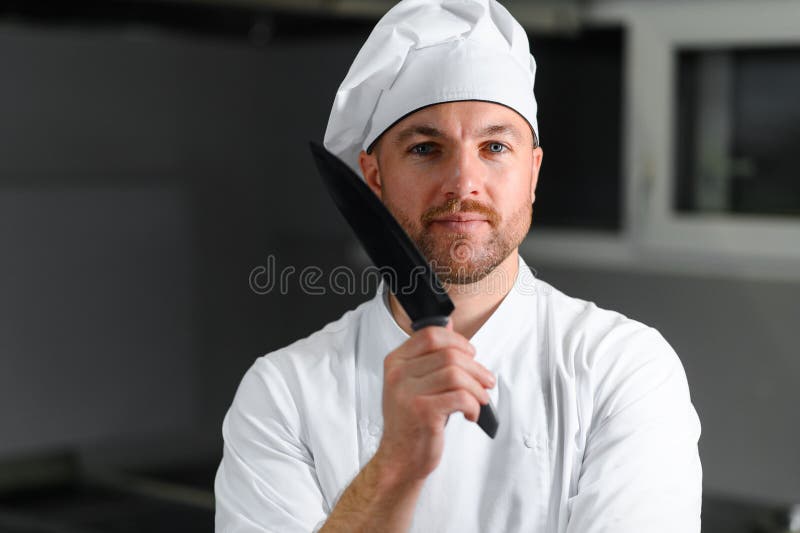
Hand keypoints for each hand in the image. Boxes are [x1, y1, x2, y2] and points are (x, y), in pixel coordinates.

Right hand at [374, 320, 495, 485]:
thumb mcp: (413, 382)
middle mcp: (398, 375)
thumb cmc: (410, 420)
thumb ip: (430, 354)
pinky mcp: (422, 412)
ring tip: (480, 399)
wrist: (400, 457)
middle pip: (449, 354)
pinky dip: (473, 405)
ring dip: (477, 387)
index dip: (458, 341)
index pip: (430, 335)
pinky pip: (460, 397)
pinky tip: (470, 413)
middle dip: (476, 368)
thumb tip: (449, 325)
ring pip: (456, 374)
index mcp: (395, 362)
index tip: (470, 354)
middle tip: (485, 381)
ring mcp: (408, 393)